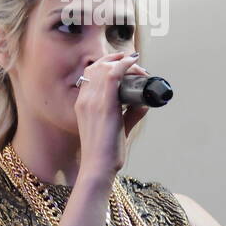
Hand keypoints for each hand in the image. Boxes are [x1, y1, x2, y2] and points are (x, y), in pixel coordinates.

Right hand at [74, 51, 150, 180]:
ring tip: (136, 65)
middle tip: (131, 62)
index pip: (90, 73)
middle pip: (97, 67)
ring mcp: (92, 101)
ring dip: (123, 63)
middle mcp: (85, 99)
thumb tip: (144, 103)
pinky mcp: (105, 105)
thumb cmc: (105, 151)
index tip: (120, 63)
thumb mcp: (115, 127)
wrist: (98, 166)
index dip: (105, 63)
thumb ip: (129, 114)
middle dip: (115, 59)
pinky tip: (134, 64)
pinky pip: (113, 75)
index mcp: (82, 103)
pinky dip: (124, 66)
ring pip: (105, 68)